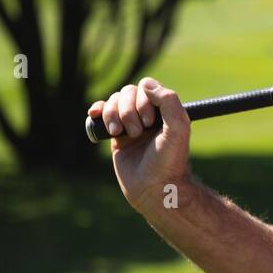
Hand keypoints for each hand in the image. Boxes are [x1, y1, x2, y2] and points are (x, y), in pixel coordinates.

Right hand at [87, 77, 192, 213]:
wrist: (154, 188)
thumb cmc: (169, 160)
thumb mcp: (177, 128)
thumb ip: (169, 102)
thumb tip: (147, 83)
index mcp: (165, 111)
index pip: (147, 87)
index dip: (143, 100)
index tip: (149, 122)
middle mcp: (148, 115)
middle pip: (127, 92)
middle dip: (128, 110)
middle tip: (137, 132)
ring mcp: (131, 125)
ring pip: (113, 101)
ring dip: (113, 114)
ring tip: (120, 133)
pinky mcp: (116, 136)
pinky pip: (102, 115)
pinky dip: (97, 111)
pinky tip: (94, 115)